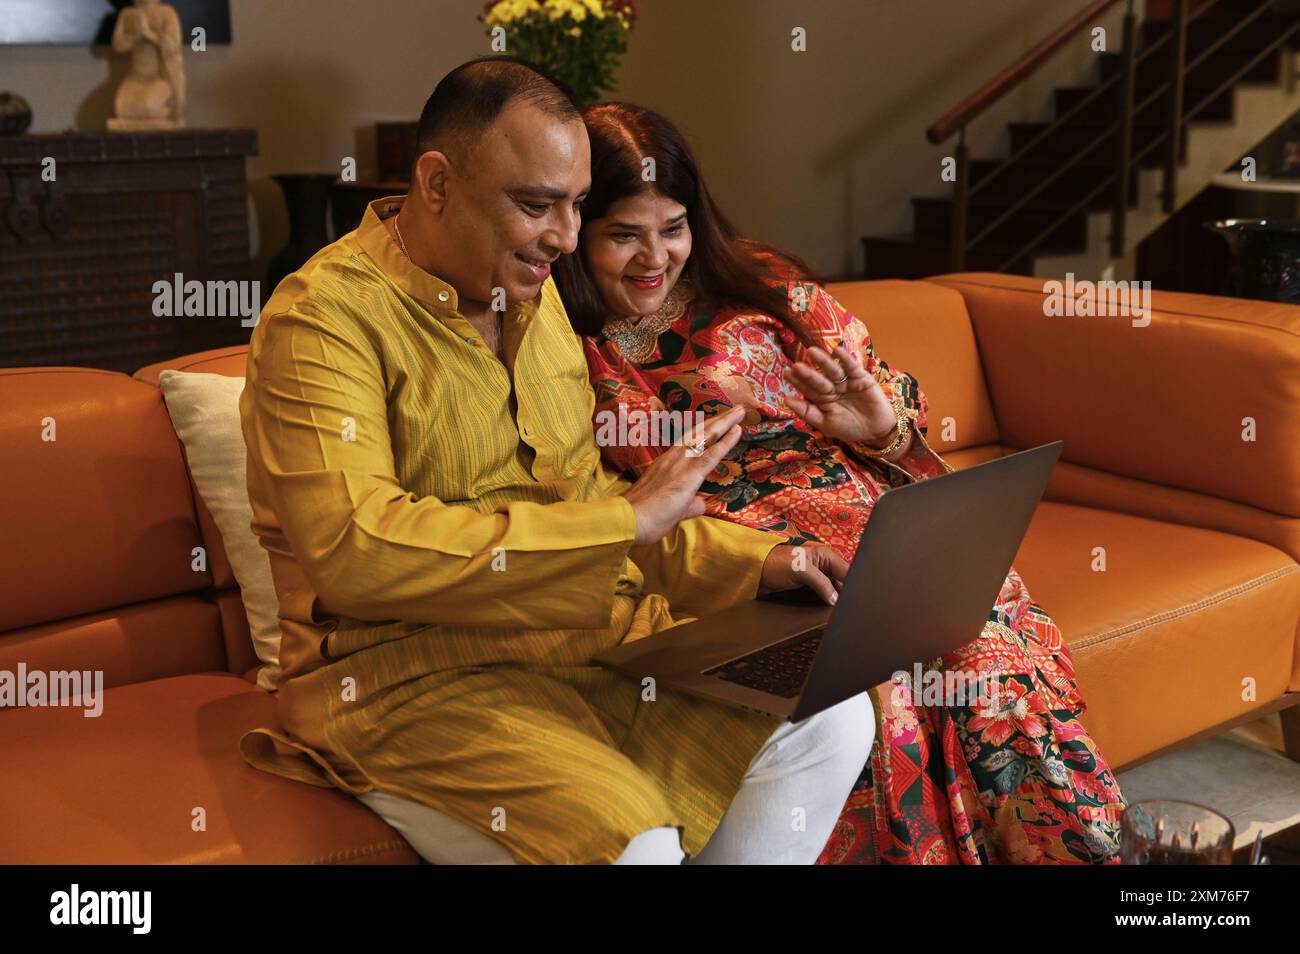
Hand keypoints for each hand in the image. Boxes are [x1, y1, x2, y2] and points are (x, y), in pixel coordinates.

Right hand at [623, 405, 744, 545]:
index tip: (716, 421)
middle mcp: (673, 457)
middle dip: (717, 420)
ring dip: (725, 422)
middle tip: (734, 410)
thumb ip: (689, 504)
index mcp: (666, 463)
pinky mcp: (689, 473)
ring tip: (740, 411)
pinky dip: (726, 441)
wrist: (631, 519)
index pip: (688, 442)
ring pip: (706, 436)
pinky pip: (712, 453)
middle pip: (698, 433)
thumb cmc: (646, 517)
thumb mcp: (671, 508)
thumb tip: (701, 504)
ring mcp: (681, 463)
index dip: (703, 431)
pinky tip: (737, 430)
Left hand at [759, 544, 848, 604]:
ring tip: (838, 611)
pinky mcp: (808, 587)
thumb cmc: (774, 564)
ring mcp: (816, 577)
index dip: (853, 585)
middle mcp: (823, 565)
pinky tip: (827, 610)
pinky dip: (825, 602)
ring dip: (835, 600)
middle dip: (845, 593)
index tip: (855, 600)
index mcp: (825, 555)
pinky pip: (823, 595)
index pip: (847, 571)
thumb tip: (835, 599)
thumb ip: (821, 583)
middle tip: (848, 608)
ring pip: (833, 590)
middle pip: (842, 582)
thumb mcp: (800, 570)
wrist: (753, 573)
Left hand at [784, 345, 895, 445]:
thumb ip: (807, 412)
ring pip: (832, 370)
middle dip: (808, 373)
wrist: (875, 432)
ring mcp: (846, 382)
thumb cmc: (849, 429)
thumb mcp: (825, 424)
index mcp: (821, 399)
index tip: (787, 374)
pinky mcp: (861, 378)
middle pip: (818, 379)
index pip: (807, 389)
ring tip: (812, 352)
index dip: (798, 382)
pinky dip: (845, 360)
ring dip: (823, 361)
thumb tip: (786, 400)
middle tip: (796, 366)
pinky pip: (852, 367)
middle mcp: (832, 388)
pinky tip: (837, 352)